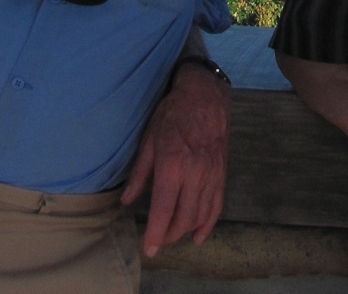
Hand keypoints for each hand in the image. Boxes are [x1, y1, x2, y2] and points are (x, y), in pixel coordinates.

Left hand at [122, 63, 230, 256]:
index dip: (156, 233)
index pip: (164, 209)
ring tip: (172, 237)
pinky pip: (217, 206)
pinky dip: (208, 224)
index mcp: (173, 164)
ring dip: (185, 231)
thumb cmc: (172, 115)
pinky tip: (198, 236)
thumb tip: (126, 201)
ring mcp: (211, 175)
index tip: (148, 250)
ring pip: (201, 215)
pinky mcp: (222, 174)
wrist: (205, 97)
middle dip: (169, 235)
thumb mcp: (149, 139)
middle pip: (184, 217)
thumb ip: (139, 174)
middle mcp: (195, 174)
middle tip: (156, 241)